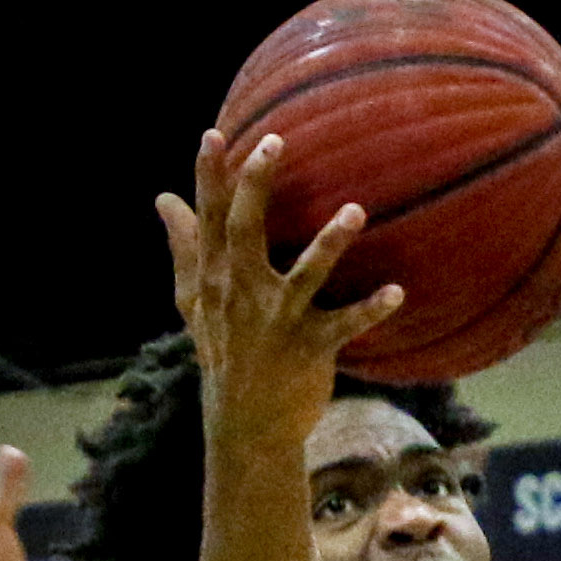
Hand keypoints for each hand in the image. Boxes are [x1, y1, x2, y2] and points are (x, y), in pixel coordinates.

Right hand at [157, 130, 402, 454]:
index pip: (209, 222)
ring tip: (355, 210)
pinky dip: (370, 311)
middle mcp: (242, 295)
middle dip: (256, 189)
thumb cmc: (223, 352)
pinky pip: (344, 327)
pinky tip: (397, 292)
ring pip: (305, 276)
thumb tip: (163, 199)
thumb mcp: (194, 301)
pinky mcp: (309, 349)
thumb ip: (184, 247)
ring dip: (329, 243)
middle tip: (275, 143)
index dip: (208, 179)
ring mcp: (276, 323)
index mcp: (217, 279)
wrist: (246, 425)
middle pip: (246, 234)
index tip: (213, 135)